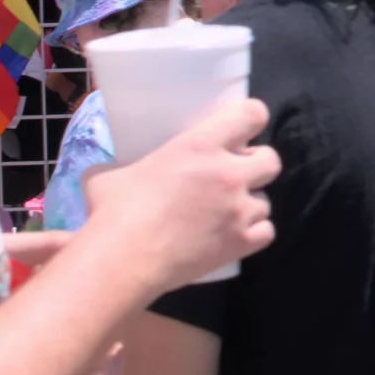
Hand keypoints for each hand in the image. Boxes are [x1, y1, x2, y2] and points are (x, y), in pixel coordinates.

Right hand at [79, 96, 275, 298]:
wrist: (124, 260)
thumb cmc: (114, 213)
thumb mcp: (109, 176)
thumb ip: (117, 167)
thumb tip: (104, 171)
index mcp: (200, 145)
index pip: (251, 115)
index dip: (251, 119)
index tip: (241, 128)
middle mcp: (228, 174)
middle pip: (271, 159)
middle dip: (257, 164)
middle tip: (235, 174)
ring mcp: (238, 210)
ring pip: (267, 200)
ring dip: (251, 204)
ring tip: (229, 212)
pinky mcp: (240, 243)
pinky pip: (267, 232)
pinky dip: (255, 233)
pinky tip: (237, 236)